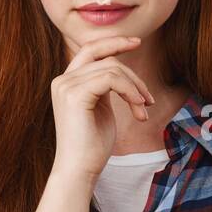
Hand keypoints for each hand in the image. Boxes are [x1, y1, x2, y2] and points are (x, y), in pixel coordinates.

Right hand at [50, 34, 155, 181]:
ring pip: (112, 68)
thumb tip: (122, 73)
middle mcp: (62, 80)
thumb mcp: (101, 109)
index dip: (113, 42)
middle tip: (149, 96)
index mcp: (67, 82)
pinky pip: (112, 79)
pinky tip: (138, 107)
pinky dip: (130, 90)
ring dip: (135, 88)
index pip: (91, 50)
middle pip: (104, 57)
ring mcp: (66, 86)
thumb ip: (106, 88)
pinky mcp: (75, 95)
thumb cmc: (92, 145)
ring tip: (143, 110)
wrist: (79, 170)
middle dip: (131, 71)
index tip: (136, 42)